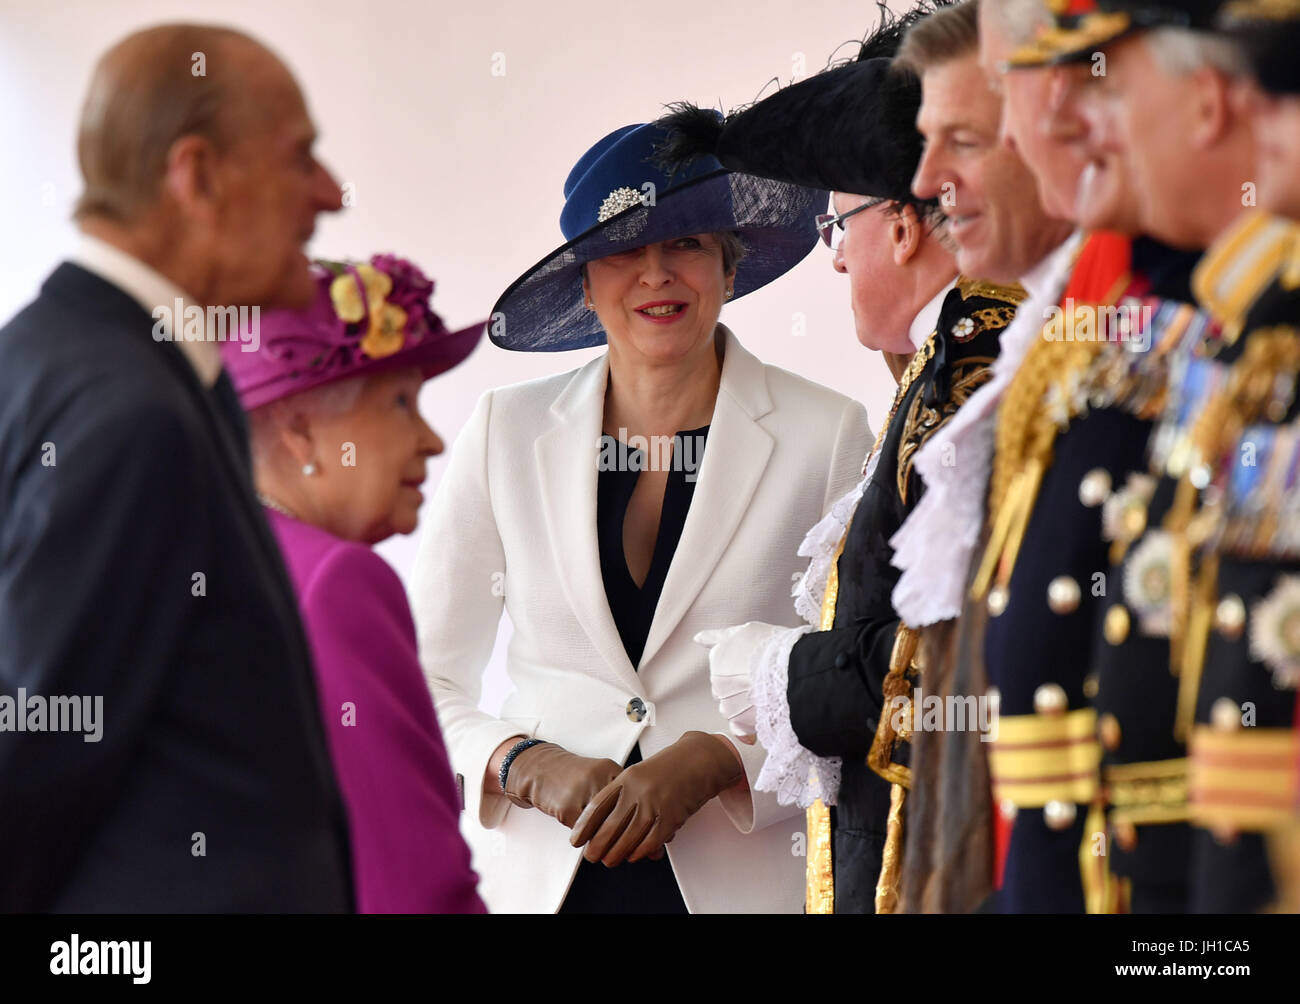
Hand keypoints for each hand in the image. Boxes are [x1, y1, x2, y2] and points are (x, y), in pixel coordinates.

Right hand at [503, 743, 623, 827]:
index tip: (632, 824)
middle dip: (618, 828)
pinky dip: (582, 832)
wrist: (539, 769)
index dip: (632, 814)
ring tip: (594, 830)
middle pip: (617, 812)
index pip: (630, 797)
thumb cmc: (572, 776)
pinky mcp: (567, 808)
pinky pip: (582, 831)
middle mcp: (597, 777)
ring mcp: (581, 791)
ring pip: (601, 825)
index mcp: (609, 767)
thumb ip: (618, 790)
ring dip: (599, 833)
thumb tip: (639, 820)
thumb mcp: (598, 773)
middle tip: (616, 835)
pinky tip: (576, 823)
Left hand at [569, 731, 743, 866]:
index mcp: (626, 779)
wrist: (698, 761)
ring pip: (629, 838)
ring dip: (616, 853)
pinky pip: (650, 842)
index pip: (598, 806)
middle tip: (591, 855)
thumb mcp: (639, 773)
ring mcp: (654, 805)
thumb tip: (605, 819)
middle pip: (610, 826)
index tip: (576, 839)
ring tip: (610, 860)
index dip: (584, 826)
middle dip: (598, 846)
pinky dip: (639, 852)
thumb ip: (622, 793)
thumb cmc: (668, 767)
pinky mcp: (670, 818)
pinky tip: (633, 855)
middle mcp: (638, 792)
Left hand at [696, 621, 781, 744]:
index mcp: (718, 657)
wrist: (792, 672)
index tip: (754, 667)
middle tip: (764, 680)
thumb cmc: (773, 648)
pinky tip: (764, 713)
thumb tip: (697, 639)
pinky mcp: (739, 722)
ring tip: (768, 695)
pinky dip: (748, 723)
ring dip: (745, 704)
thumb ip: (718, 637)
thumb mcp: (744, 631)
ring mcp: (726, 703)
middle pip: (724, 687)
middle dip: (740, 686)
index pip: (721, 664)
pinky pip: (739, 726)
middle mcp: (717, 681)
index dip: (740, 666)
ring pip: (732, 706)